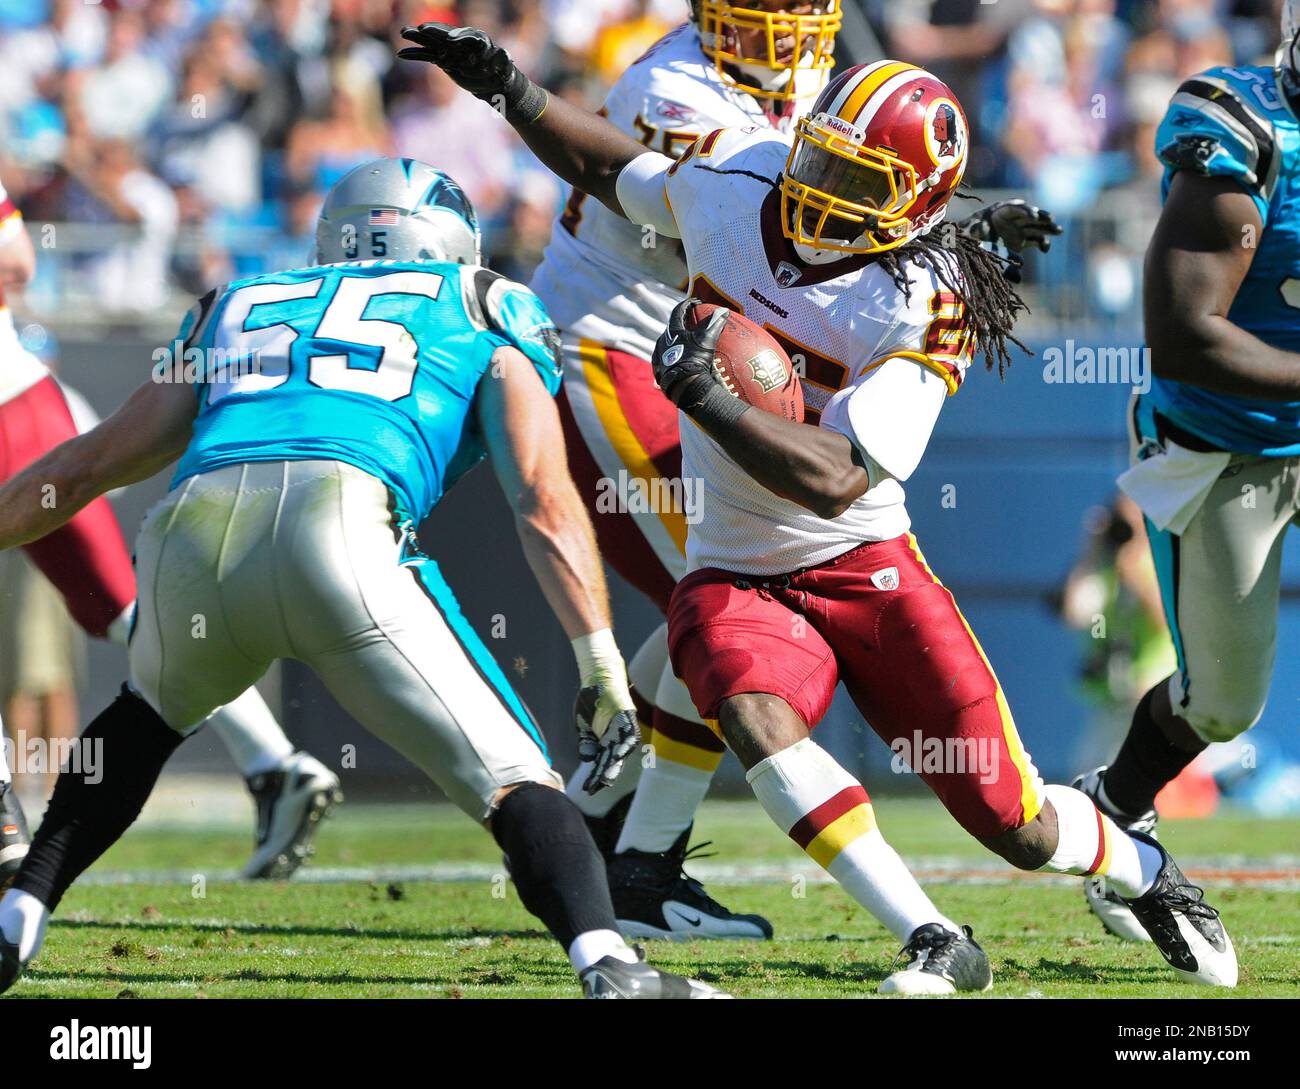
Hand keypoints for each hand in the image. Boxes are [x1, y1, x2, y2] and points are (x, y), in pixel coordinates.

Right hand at [398, 23, 544, 120]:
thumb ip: (503, 60)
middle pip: (445, 34)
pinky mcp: (443, 59)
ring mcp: (450, 50)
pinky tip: (401, 54)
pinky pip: (427, 56)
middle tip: (421, 29)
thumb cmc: (500, 71)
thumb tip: (504, 54)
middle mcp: (461, 42)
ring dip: (418, 38)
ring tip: (404, 32)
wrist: (492, 79)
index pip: (466, 36)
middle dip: (433, 31)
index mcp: (477, 40)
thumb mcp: (504, 66)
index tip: (451, 40)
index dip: (459, 37)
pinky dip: (415, 55)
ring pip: (432, 42)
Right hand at [574, 682, 639, 793]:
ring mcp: (623, 730)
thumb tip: (589, 760)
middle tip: (595, 789)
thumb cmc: (590, 703)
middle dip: (604, 775)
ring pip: (620, 752)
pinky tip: (618, 755)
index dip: (596, 777)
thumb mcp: (582, 727)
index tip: (587, 789)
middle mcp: (616, 739)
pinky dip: (624, 745)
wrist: (597, 679)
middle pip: (611, 762)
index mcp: (606, 742)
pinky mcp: (629, 719)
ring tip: (606, 779)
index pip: (602, 764)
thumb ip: (586, 744)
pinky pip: (628, 735)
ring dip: (613, 765)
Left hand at [651, 298, 728, 405]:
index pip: (678, 311)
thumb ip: (714, 323)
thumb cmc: (695, 360)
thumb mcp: (707, 340)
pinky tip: (678, 362)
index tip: (696, 302)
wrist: (683, 386)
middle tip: (692, 323)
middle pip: (671, 328)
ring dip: (675, 342)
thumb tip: (724, 310)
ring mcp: (659, 358)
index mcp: (671, 332)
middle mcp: (661, 342)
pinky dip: (672, 358)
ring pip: (666, 345)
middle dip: (681, 324)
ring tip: (685, 344)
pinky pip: (665, 361)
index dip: (687, 305)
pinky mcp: (659, 372)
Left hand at [960, 199, 1061, 253]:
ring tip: (1058, 231)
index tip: (1033, 215)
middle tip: (1051, 220)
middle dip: (1041, 217)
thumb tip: (979, 228)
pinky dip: (1041, 243)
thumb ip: (975, 229)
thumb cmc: (969, 231)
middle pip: (1031, 216)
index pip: (1017, 208)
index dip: (1026, 210)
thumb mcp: (970, 230)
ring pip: (1037, 227)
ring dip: (1047, 228)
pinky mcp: (1022, 241)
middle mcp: (1013, 218)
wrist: (970, 240)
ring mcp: (1019, 229)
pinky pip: (1035, 240)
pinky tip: (1045, 249)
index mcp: (1002, 210)